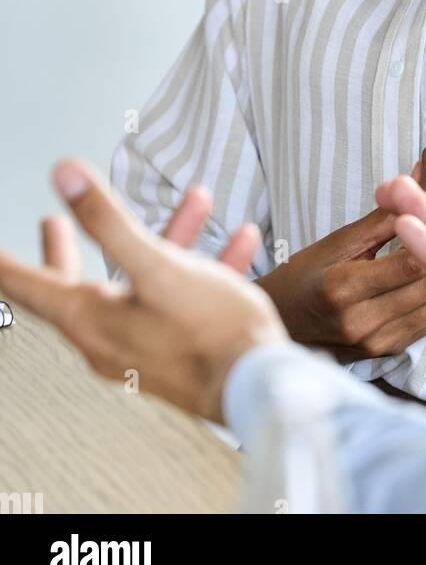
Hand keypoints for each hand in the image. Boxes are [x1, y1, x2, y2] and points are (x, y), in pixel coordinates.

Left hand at [0, 160, 286, 423]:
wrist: (262, 387)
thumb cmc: (210, 334)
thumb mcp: (157, 265)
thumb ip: (109, 220)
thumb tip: (65, 178)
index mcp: (93, 318)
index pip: (30, 287)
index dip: (6, 264)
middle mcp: (111, 337)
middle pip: (77, 284)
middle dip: (70, 246)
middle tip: (54, 224)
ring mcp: (145, 345)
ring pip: (140, 281)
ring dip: (163, 238)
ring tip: (188, 207)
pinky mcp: (180, 348)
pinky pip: (183, 297)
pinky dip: (203, 266)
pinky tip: (236, 244)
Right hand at [256, 209, 425, 359]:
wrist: (281, 322)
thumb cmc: (305, 275)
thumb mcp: (337, 241)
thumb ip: (381, 219)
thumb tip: (416, 189)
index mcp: (343, 286)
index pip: (410, 262)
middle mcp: (360, 321)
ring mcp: (374, 343)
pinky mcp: (384, 354)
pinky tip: (424, 282)